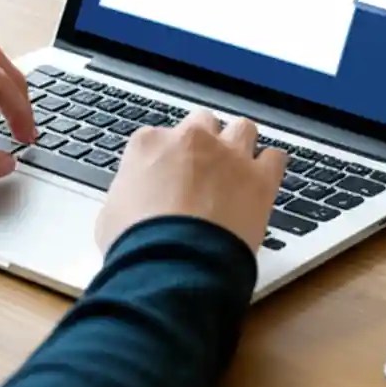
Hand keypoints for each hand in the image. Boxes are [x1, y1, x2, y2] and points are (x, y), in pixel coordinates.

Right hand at [96, 110, 286, 252]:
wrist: (174, 263)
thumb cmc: (138, 244)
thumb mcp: (111, 215)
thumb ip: (128, 194)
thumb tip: (133, 202)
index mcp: (149, 144)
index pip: (159, 137)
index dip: (166, 159)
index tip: (168, 177)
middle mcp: (191, 139)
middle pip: (203, 123)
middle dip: (204, 143)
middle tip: (202, 170)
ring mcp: (228, 155)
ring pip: (242, 129)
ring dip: (239, 146)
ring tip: (236, 171)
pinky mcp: (259, 177)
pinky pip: (275, 157)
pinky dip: (270, 167)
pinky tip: (263, 182)